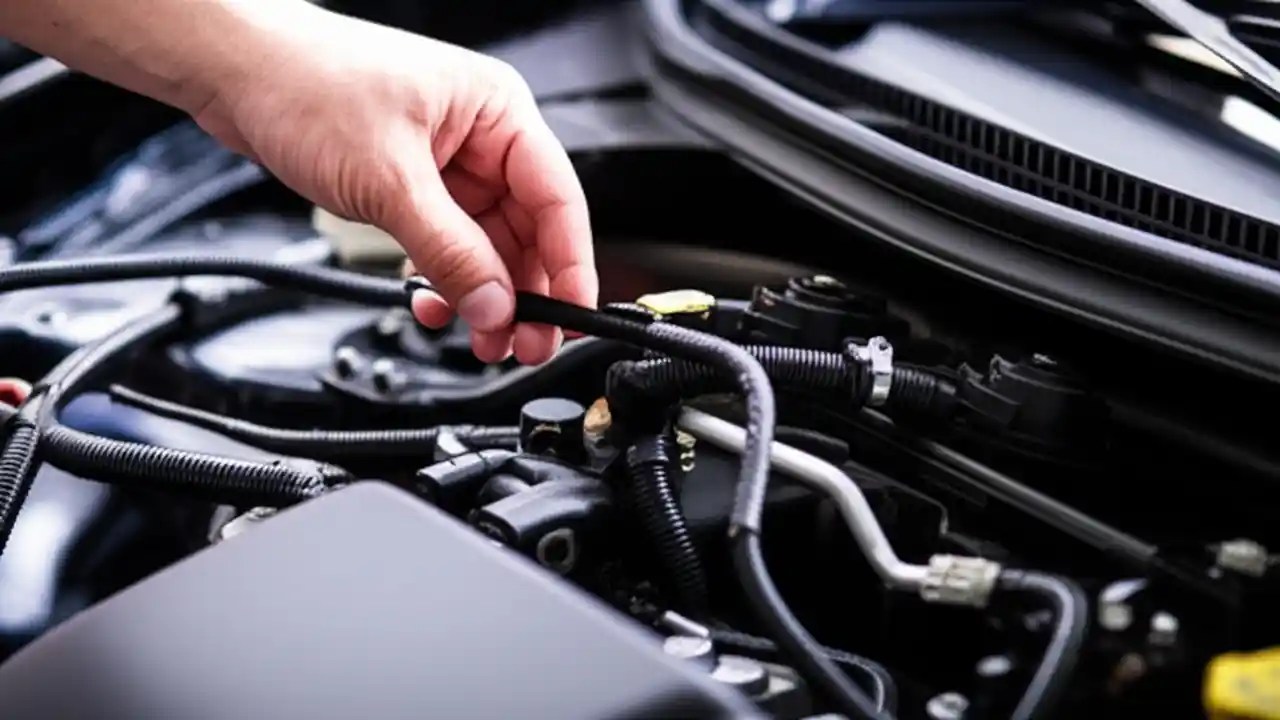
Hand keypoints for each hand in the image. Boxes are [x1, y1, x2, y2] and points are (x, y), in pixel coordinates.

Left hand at [192, 5, 596, 363]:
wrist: (234, 68)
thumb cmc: (306, 80)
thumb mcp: (389, 180)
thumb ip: (450, 252)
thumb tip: (496, 304)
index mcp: (497, 111)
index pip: (556, 199)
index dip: (568, 264)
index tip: (568, 317)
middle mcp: (481, 137)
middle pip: (526, 230)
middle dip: (522, 292)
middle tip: (520, 344)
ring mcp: (447, 163)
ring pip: (486, 245)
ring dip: (483, 295)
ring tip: (479, 337)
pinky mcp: (413, 185)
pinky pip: (446, 245)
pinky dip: (443, 279)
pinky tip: (433, 305)